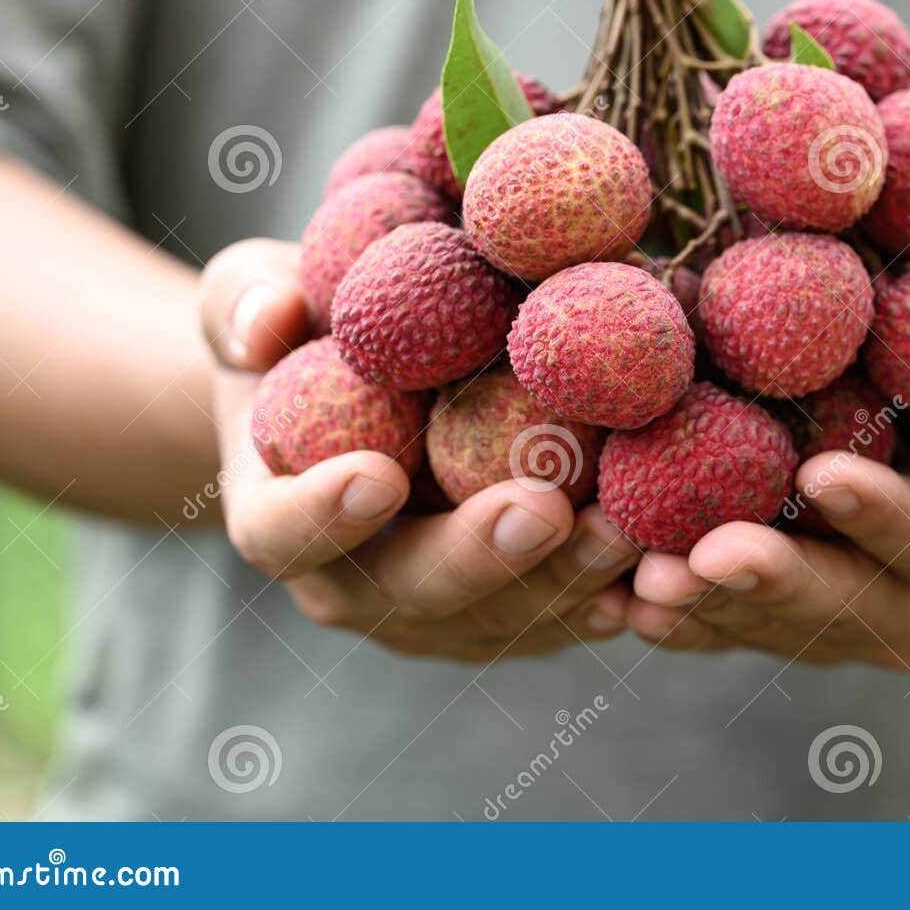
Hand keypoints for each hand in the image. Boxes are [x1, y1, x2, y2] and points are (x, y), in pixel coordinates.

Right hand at [200, 239, 638, 660]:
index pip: (283, 534)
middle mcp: (356, 586)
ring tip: (627, 529)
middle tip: (539, 512)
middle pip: (413, 591)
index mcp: (277, 515)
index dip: (323, 516)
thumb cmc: (300, 329)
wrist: (360, 388)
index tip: (376, 474)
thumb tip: (269, 318)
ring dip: (568, 580)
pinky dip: (614, 592)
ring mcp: (442, 611)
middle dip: (479, 559)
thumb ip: (246, 304)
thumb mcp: (250, 294)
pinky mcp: (518, 610)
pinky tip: (663, 563)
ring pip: (505, 616)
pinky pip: (567, 613)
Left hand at [625, 318, 909, 668]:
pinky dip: (680, 629)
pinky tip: (618, 605)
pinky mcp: (794, 634)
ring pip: (780, 632)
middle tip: (704, 555)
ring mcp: (854, 634)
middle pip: (850, 608)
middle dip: (778, 585)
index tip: (820, 475)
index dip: (885, 515)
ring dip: (712, 614)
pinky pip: (733, 640)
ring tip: (642, 582)